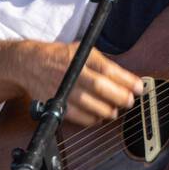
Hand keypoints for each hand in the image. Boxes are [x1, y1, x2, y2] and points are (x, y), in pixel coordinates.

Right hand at [15, 40, 144, 126]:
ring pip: (90, 105)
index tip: (138, 87)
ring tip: (115, 109)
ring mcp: (62, 89)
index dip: (126, 80)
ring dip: (107, 110)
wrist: (29, 64)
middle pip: (100, 88)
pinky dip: (92, 119)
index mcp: (81, 57)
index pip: (107, 69)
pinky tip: (99, 116)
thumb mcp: (83, 50)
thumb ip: (103, 64)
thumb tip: (127, 80)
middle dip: (119, 96)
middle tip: (129, 100)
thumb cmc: (61, 57)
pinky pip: (78, 116)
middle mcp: (71, 73)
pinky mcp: (56, 103)